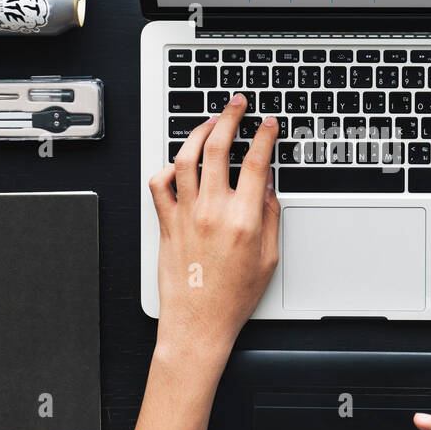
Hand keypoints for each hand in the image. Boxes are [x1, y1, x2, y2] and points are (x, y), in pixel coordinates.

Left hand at [148, 94, 280, 381]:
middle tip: (236, 105)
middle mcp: (212, 211)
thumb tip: (269, 185)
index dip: (264, 136)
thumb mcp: (269, 258)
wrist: (198, 324)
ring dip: (197, 132)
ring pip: (185, 157)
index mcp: (243, 219)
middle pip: (218, 148)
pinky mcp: (166, 223)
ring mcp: (185, 215)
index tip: (268, 123)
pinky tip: (179, 164)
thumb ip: (271, 216)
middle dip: (229, 118)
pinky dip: (167, 167)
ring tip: (209, 123)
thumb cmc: (233, 298)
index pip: (255, 162)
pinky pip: (159, 184)